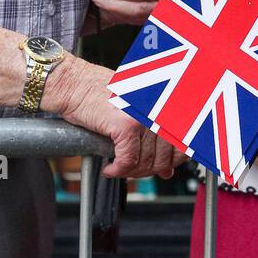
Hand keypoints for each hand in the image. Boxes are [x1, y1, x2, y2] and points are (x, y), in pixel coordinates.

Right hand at [44, 56, 180, 180]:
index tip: (164, 167)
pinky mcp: (125, 125)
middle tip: (134, 171)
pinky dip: (118, 170)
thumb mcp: (136, 115)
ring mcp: (143, 117)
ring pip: (145, 162)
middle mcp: (158, 109)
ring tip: (119, 169)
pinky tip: (110, 169)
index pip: (182, 144)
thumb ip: (154, 142)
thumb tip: (167, 170)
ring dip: (131, 172)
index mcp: (164, 105)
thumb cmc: (102, 95)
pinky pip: (127, 161)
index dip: (173, 161)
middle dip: (148, 170)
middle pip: (164, 157)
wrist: (75, 84)